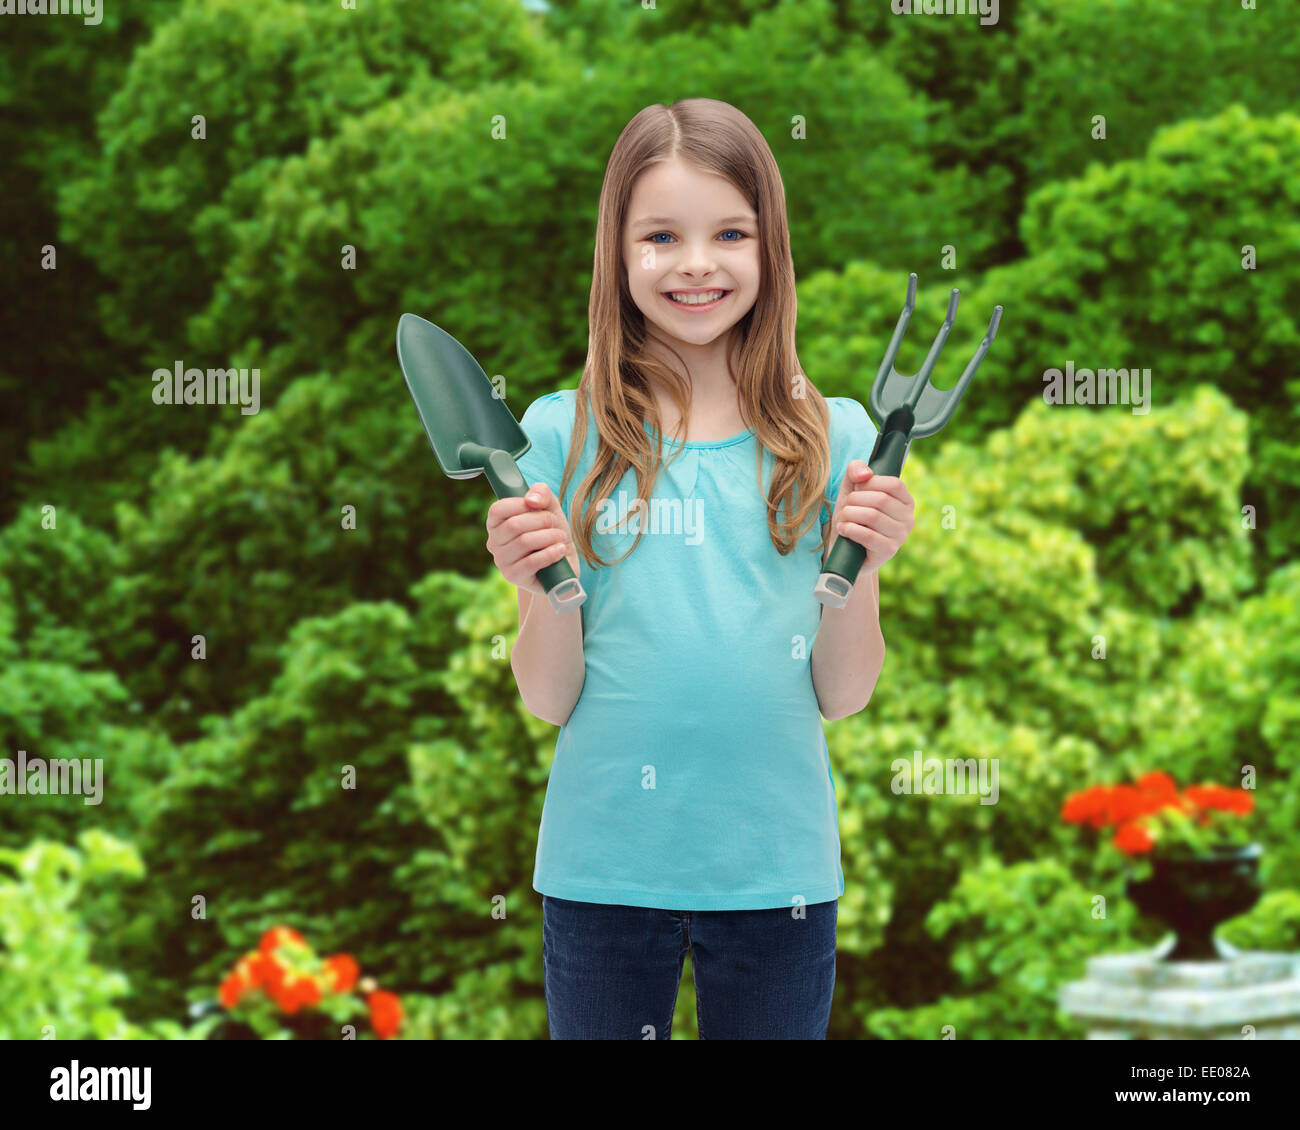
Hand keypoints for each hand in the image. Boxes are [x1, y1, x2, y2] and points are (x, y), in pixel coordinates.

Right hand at [485, 482, 579, 595]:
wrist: (562, 565)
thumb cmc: (551, 533)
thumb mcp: (550, 508)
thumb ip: (542, 493)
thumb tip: (532, 500)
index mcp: (496, 523)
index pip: (498, 509)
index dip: (521, 504)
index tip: (539, 507)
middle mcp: (493, 542)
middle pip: (514, 525)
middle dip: (542, 520)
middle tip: (556, 524)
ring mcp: (501, 561)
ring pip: (524, 542)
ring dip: (550, 537)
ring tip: (560, 538)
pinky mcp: (513, 576)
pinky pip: (532, 562)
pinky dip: (551, 553)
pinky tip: (560, 550)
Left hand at [828, 460, 914, 575]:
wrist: (846, 550)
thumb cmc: (853, 517)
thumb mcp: (851, 489)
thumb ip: (856, 471)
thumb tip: (866, 473)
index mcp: (905, 501)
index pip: (894, 484)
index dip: (870, 483)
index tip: (856, 489)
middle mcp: (908, 518)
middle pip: (881, 499)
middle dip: (855, 500)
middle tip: (845, 508)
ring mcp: (901, 536)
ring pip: (873, 516)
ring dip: (850, 515)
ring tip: (843, 519)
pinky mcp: (889, 551)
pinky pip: (869, 536)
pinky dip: (850, 529)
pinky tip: (843, 529)